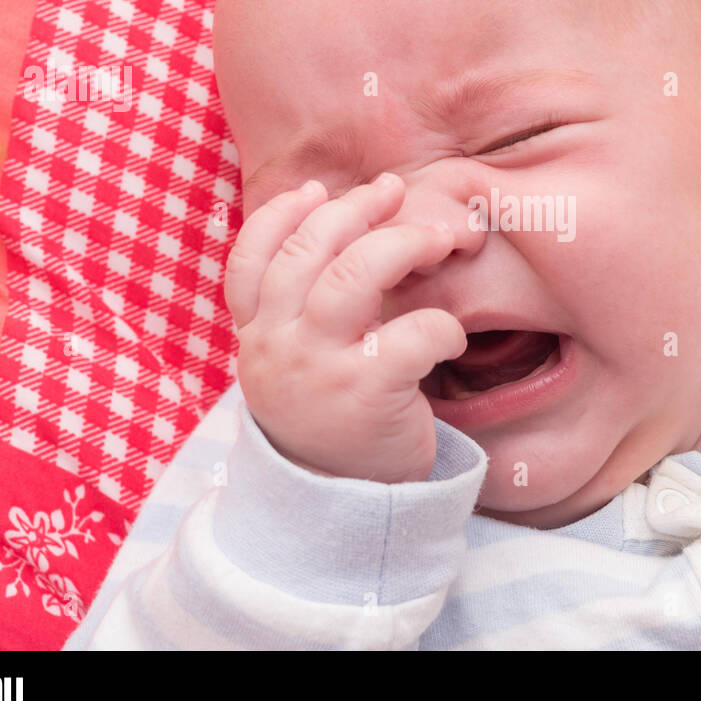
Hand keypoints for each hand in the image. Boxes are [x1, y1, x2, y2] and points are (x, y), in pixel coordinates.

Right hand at [224, 173, 466, 482]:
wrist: (341, 510)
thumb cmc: (334, 421)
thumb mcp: (300, 365)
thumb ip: (304, 312)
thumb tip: (344, 232)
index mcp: (256, 337)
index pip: (248, 260)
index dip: (282, 216)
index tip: (319, 190)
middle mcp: (276, 348)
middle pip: (309, 253)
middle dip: (356, 211)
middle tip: (396, 192)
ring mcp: (315, 371)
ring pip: (350, 278)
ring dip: (400, 244)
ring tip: (436, 239)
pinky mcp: (363, 397)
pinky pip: (409, 336)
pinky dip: (440, 325)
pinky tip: (452, 334)